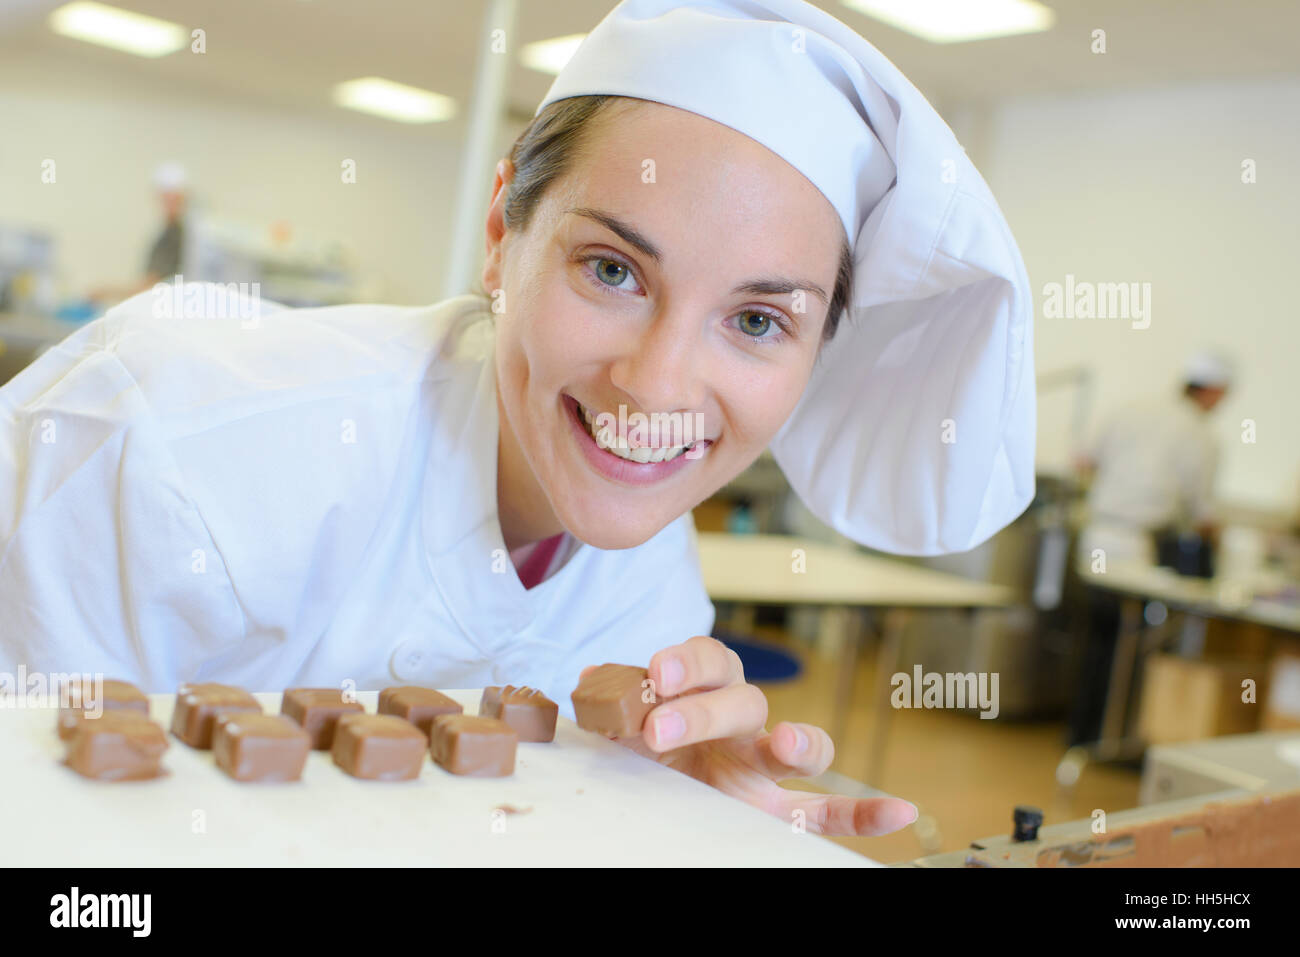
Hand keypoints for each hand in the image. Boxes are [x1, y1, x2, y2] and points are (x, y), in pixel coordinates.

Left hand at [579, 636, 916, 835]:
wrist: (646, 782)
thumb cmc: (638, 741)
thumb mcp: (617, 719)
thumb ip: (614, 699)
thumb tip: (593, 679)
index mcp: (704, 688)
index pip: (708, 659)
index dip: (685, 661)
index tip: (656, 672)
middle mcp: (742, 722)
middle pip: (745, 701)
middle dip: (705, 710)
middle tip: (661, 725)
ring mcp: (765, 767)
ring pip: (805, 747)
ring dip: (801, 743)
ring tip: (785, 745)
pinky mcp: (776, 810)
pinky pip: (826, 813)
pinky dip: (863, 813)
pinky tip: (900, 813)